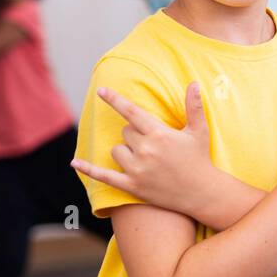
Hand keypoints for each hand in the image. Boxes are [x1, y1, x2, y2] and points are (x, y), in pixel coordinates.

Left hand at [71, 82, 216, 215]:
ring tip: (145, 159)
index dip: (115, 100)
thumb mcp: (199, 131)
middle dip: (135, 134)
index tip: (101, 90)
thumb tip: (194, 83)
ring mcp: (137, 169)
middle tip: (154, 145)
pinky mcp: (132, 185)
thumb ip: (194, 106)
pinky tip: (74, 163)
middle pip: (125, 132)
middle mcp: (146, 150)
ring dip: (125, 151)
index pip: (131, 112)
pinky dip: (88, 169)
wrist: (202, 193)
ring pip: (116, 150)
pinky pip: (104, 176)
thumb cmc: (200, 159)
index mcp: (160, 134)